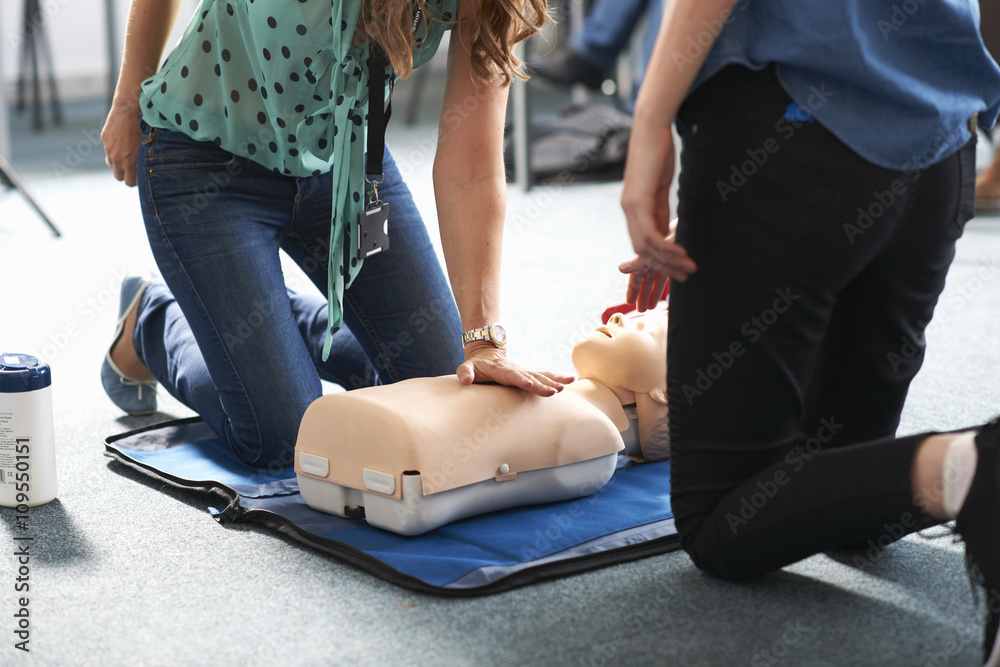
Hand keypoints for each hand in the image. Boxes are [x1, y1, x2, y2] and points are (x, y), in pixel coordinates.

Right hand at [101, 102, 141, 186]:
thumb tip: (145, 171)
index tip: (139, 177)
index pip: (129, 183)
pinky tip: (122, 145)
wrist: (129, 110)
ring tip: (127, 157)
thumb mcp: (146, 148)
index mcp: (129, 163)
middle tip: (133, 170)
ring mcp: (109, 149)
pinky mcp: (105, 139)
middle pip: (118, 176)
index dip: (135, 181)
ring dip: (118, 164)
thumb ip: (142, 162)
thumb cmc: (143, 129)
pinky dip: (113, 152)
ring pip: (111, 165)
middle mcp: (117, 158)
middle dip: (125, 175)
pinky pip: (108, 151)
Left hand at [456, 343, 574, 396]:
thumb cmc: (476, 364)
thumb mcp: (467, 366)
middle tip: (555, 391)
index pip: (512, 375)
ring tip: (566, 386)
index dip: (521, 380)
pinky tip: (569, 380)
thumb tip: (465, 380)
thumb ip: (465, 372)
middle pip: (530, 377)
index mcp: (501, 369)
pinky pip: (543, 375)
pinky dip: (556, 377)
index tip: (530, 384)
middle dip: (542, 384)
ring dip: (553, 381)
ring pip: (540, 376)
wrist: (486, 352)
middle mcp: (515, 369)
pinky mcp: (528, 373)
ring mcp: (523, 371)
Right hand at [619, 218, 691, 310]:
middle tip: (641, 310)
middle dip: (642, 295)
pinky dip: (665, 286)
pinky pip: (668, 276)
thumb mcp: (653, 248)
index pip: (635, 277)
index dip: (632, 290)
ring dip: (653, 293)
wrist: (691, 224)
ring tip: (651, 307)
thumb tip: (620, 269)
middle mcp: (653, 259)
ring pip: (656, 280)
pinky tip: (664, 297)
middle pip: (645, 280)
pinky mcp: (676, 261)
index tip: (629, 303)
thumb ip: (638, 260)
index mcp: (644, 256)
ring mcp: (664, 260)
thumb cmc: (672, 233)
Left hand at [620, 127, 696, 282]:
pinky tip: (681, 253)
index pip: (643, 242)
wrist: (650, 128)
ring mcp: (631, 206)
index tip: (678, 268)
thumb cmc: (657, 152)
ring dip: (668, 261)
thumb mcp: (660, 186)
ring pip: (646, 246)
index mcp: (633, 207)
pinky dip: (664, 247)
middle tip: (684, 277)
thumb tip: (664, 228)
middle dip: (664, 267)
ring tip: (688, 268)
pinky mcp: (638, 200)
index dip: (659, 259)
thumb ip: (660, 207)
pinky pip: (650, 233)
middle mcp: (628, 209)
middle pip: (642, 250)